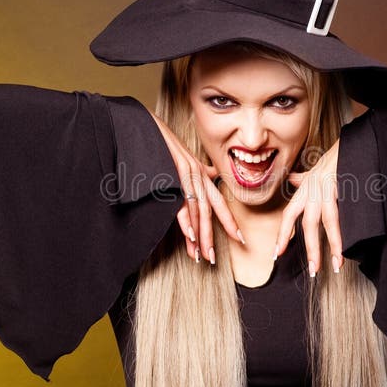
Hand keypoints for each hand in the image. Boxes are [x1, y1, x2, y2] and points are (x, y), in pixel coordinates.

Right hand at [150, 112, 242, 263]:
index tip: (240, 238)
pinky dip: (185, 220)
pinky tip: (189, 235)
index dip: (229, 221)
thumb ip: (200, 169)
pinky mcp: (171, 176)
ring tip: (199, 255)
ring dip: (198, 235)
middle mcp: (196, 176)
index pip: (219, 202)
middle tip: (213, 258)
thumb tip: (211, 174)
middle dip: (212, 236)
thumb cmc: (164, 143)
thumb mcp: (186, 157)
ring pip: (196, 211)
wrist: (146, 127)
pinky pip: (180, 202)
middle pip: (209, 211)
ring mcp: (184, 176)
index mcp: (201, 174)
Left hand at [273, 139, 343, 276]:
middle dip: (310, 249)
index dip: (282, 235)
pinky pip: (340, 217)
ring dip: (330, 246)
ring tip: (335, 265)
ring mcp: (326, 190)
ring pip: (324, 223)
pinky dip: (343, 235)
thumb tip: (293, 178)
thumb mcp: (313, 171)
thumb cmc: (332, 160)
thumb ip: (302, 179)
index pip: (288, 216)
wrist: (349, 145)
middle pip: (307, 225)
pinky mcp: (340, 189)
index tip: (276, 254)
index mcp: (304, 191)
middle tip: (313, 271)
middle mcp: (312, 192)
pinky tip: (347, 248)